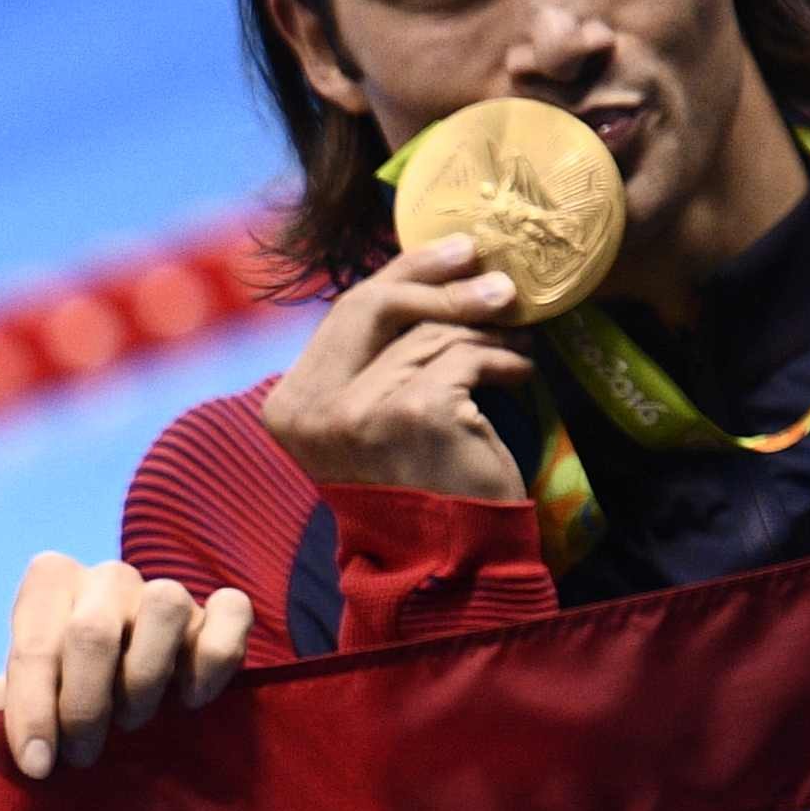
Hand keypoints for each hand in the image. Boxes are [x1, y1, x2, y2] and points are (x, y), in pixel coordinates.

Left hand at [0, 556, 253, 779]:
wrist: (123, 689)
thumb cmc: (65, 694)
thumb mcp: (27, 698)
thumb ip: (6, 703)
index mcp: (51, 584)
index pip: (34, 643)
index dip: (32, 710)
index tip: (39, 765)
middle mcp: (107, 578)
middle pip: (92, 631)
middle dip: (83, 707)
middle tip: (83, 755)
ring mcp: (166, 589)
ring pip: (164, 607)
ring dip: (144, 679)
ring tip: (133, 722)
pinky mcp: (221, 610)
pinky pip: (231, 613)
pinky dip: (214, 659)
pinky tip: (192, 700)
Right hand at [262, 238, 533, 503]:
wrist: (450, 559)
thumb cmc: (416, 485)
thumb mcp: (373, 418)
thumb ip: (371, 362)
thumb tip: (416, 278)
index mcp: (288, 407)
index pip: (342, 316)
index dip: (401, 276)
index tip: (455, 251)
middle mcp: (312, 409)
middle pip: (375, 308)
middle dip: (443, 282)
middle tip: (500, 277)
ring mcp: (358, 410)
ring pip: (430, 333)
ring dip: (485, 330)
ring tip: (519, 338)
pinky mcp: (414, 412)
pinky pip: (464, 357)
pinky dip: (503, 360)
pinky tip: (520, 373)